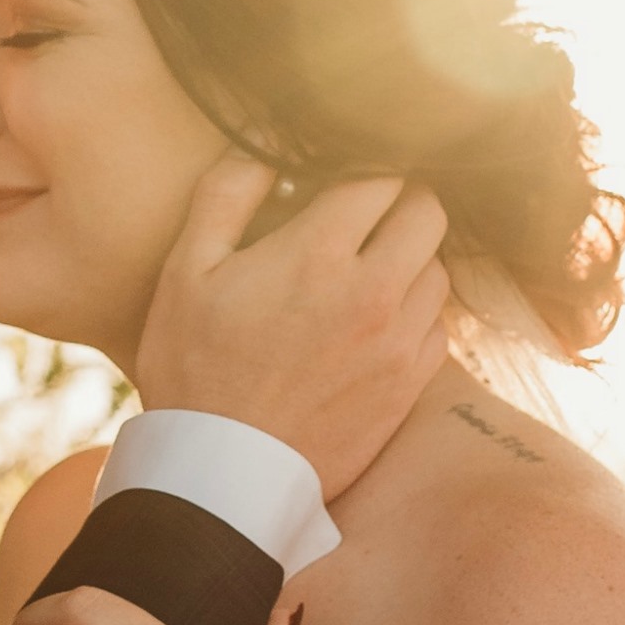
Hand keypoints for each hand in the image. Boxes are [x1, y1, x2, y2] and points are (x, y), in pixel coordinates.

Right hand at [135, 155, 449, 499]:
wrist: (222, 474)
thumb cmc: (195, 368)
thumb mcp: (185, 272)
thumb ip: (225, 196)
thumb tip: (261, 150)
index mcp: (319, 253)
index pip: (379, 177)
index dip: (362, 167)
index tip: (340, 176)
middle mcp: (374, 292)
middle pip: (428, 213)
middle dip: (401, 201)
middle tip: (367, 210)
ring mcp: (398, 343)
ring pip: (439, 270)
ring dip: (412, 257)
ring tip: (370, 266)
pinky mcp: (408, 386)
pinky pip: (438, 326)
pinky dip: (418, 311)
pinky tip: (379, 318)